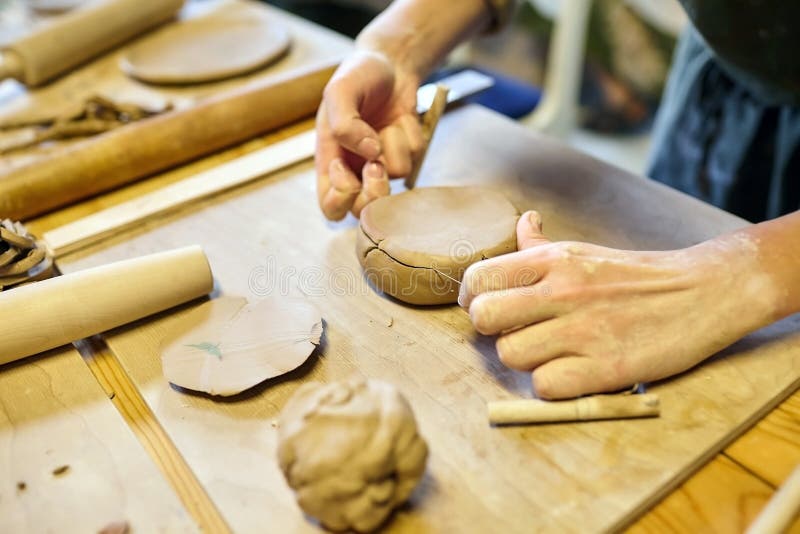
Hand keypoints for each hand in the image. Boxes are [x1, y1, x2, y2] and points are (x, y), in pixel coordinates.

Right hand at [316, 50, 423, 219]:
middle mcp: (355, 170)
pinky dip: (409, 136)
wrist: (392, 63)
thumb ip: (343, 123)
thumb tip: (369, 152)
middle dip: (373, 193)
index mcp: (330, 161)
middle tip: (376, 167)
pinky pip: (413, 158)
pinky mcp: (406, 156)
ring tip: (385, 123)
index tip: (345, 170)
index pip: (330, 206)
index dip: (339, 198)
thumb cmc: (358, 76)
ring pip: (394, 180)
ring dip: (393, 147)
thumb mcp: (339, 91)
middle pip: (363, 211)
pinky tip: (400, 120)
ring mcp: (383, 165)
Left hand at [460, 211, 776, 398]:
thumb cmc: (636, 275)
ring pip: (510, 355)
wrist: (703, 292)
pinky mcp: (605, 368)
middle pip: (483, 317)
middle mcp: (562, 291)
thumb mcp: (585, 251)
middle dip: (489, 330)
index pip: (479, 277)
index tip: (486, 308)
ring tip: (548, 353)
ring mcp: (583, 330)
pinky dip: (551, 385)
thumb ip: (542, 246)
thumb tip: (523, 221)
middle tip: (512, 333)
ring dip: (523, 359)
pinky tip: (568, 373)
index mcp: (553, 260)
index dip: (472, 298)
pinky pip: (544, 385)